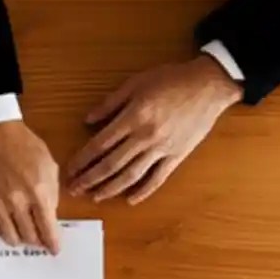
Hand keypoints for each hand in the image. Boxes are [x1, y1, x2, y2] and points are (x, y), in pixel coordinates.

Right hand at [0, 121, 61, 252]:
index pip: (48, 228)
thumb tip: (50, 214)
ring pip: (9, 236)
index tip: (54, 249)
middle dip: (36, 241)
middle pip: (29, 236)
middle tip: (38, 241)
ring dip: (17, 239)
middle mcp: (17, 201)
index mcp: (38, 191)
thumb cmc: (22, 143)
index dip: (52, 243)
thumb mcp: (48, 163)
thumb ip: (51, 191)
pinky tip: (2, 226)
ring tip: (21, 236)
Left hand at [67, 56, 241, 204]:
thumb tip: (87, 120)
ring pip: (131, 175)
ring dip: (110, 189)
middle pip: (111, 164)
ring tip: (95, 196)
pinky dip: (143, 191)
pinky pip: (157, 178)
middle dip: (89, 179)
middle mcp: (146, 136)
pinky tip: (130, 199)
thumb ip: (110, 103)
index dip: (82, 160)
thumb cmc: (172, 79)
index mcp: (133, 117)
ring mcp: (162, 148)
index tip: (70, 169)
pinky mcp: (177, 156)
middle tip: (74, 189)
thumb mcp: (136, 83)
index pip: (100, 144)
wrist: (209, 85)